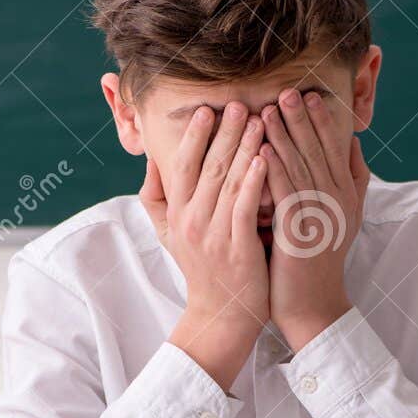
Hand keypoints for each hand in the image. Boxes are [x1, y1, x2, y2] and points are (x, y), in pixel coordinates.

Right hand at [140, 102, 270, 390]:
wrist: (221, 314)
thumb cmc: (202, 269)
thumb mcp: (170, 233)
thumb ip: (157, 197)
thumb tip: (151, 162)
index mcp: (177, 213)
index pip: (182, 164)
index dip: (194, 135)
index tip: (207, 109)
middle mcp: (191, 220)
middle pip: (207, 166)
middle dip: (224, 132)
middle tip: (238, 103)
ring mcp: (213, 234)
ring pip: (227, 182)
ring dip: (243, 147)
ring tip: (258, 119)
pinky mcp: (236, 248)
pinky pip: (244, 207)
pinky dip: (253, 181)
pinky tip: (266, 158)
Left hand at [260, 89, 370, 350]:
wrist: (313, 307)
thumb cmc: (317, 262)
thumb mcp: (343, 217)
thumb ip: (352, 180)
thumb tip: (354, 144)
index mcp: (346, 196)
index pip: (334, 150)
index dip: (322, 122)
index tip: (309, 95)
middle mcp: (338, 202)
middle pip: (319, 152)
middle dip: (303, 120)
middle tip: (290, 91)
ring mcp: (321, 216)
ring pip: (302, 167)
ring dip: (286, 136)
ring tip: (271, 109)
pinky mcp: (300, 232)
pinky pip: (286, 192)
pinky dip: (275, 168)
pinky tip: (262, 148)